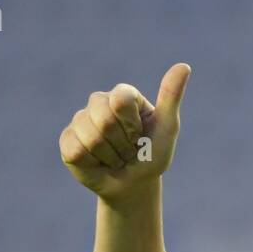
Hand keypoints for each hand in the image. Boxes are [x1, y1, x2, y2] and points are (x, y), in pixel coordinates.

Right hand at [59, 62, 190, 202]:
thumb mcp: (167, 128)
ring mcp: (80, 120)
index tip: (139, 134)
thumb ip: (171, 96)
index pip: (120, 101)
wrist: (135, 184)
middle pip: (104, 120)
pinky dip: (93, 164)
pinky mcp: (68, 140)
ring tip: (115, 158)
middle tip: (128, 150)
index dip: (132, 126)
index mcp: (122, 94)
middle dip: (123, 144)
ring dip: (110, 157)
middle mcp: (98, 102)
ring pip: (91, 139)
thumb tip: (184, 66)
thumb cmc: (152, 154)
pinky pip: (76, 151)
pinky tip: (98, 163)